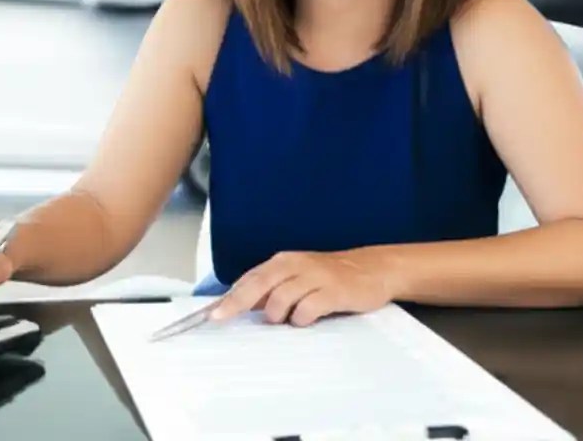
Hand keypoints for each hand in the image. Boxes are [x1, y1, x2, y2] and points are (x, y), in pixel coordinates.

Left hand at [209, 249, 398, 326]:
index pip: (249, 279)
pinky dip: (302, 318)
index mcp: (283, 262)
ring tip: (288, 319)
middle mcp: (295, 265)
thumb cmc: (328, 277)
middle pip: (258, 284)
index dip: (228, 298)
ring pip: (280, 297)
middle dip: (236, 303)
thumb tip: (239, 308)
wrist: (372, 269)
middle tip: (221, 319)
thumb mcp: (297, 277)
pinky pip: (308, 308)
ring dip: (277, 315)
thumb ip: (271, 290)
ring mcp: (315, 277)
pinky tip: (307, 319)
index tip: (209, 315)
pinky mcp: (334, 291)